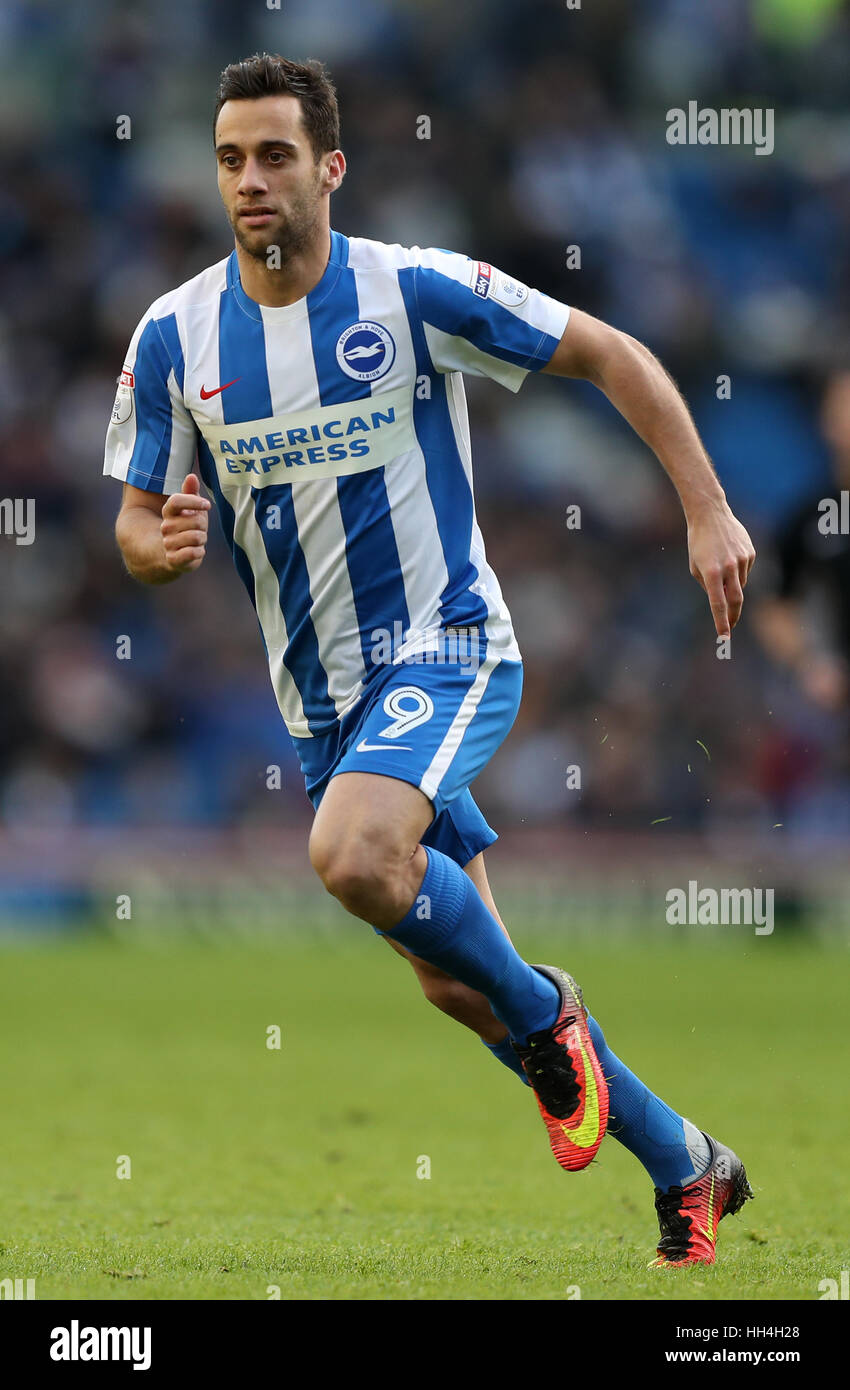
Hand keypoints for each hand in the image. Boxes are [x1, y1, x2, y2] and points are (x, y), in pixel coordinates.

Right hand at [160, 473, 210, 572]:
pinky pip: (193, 553)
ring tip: (197, 541)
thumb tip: (191, 476)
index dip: (193, 501)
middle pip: (194, 520)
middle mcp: (166, 527)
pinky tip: (196, 551)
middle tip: (199, 529)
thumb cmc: (185, 527)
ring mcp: (168, 543)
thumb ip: (190, 493)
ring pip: (196, 537)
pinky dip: (199, 552)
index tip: (207, 505)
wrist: (173, 553)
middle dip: (203, 525)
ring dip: (202, 539)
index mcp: (168, 512)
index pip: (175, 501)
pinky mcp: (173, 560)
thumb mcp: (190, 509)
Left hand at [687, 500, 755, 637]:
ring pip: (740, 584)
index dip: (721, 622)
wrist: (710, 514)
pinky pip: (745, 571)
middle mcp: (729, 567)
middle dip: (733, 616)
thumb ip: (708, 586)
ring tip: (720, 570)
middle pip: (736, 600)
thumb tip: (722, 600)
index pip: (718, 603)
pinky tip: (728, 557)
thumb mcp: (695, 567)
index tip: (724, 637)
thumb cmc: (698, 542)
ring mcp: (742, 560)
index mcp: (711, 572)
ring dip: (732, 585)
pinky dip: (737, 572)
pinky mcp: (751, 553)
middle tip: (730, 626)